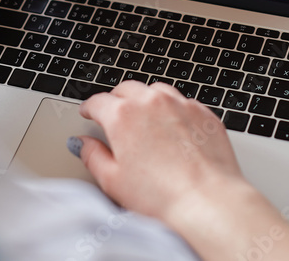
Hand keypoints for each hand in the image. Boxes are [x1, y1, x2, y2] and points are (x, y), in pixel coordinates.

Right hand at [76, 81, 245, 222]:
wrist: (206, 200)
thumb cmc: (161, 196)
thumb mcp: (113, 180)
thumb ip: (92, 156)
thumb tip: (82, 144)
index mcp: (123, 116)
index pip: (98, 101)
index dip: (89, 108)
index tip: (88, 112)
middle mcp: (151, 102)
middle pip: (126, 89)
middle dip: (116, 100)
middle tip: (113, 115)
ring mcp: (181, 104)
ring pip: (156, 91)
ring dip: (145, 100)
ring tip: (144, 120)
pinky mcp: (204, 113)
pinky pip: (183, 102)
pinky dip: (173, 110)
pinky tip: (173, 128)